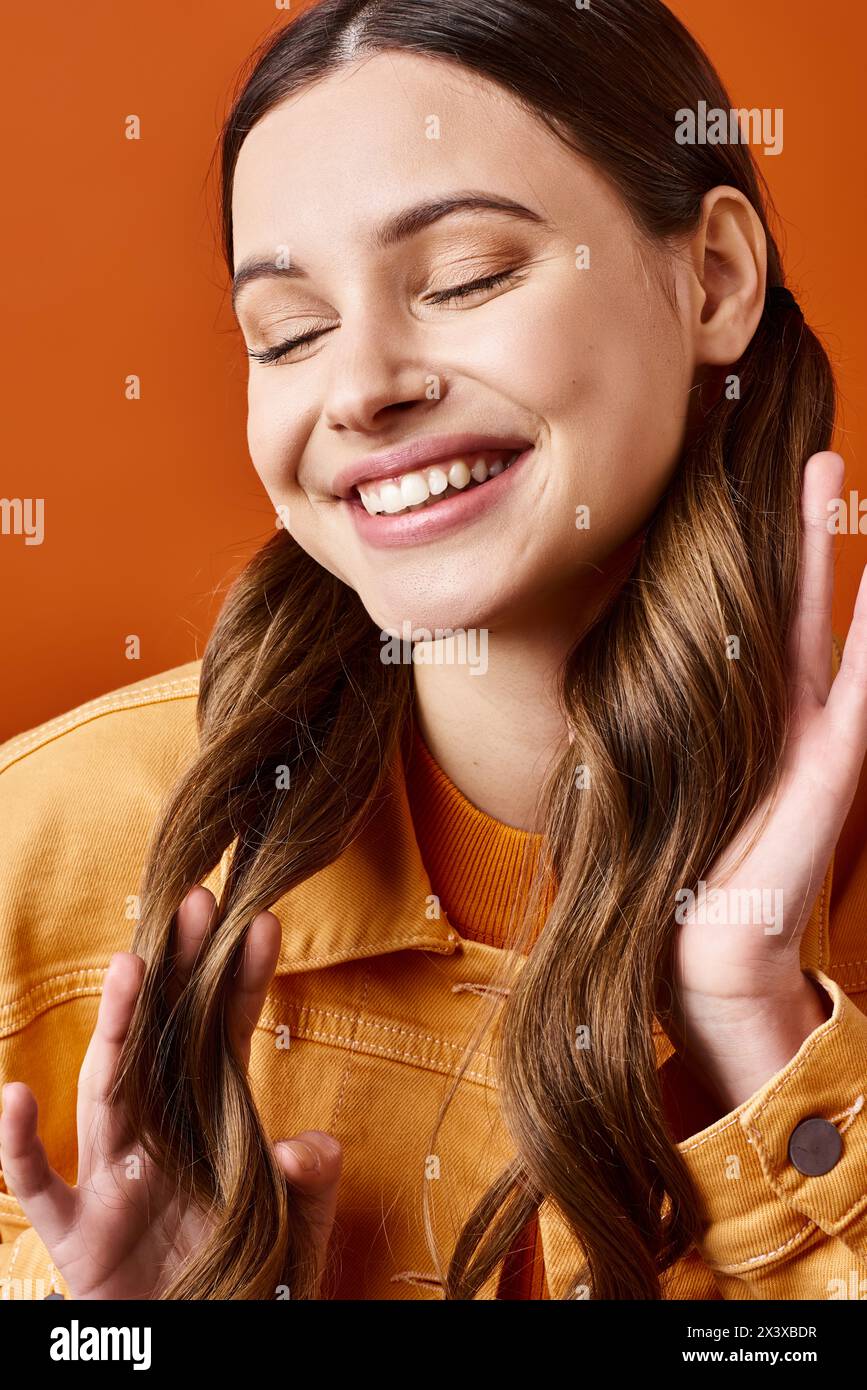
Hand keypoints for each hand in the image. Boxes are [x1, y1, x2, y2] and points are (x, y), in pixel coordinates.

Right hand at [0, 886, 341, 1298]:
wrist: (202, 1344)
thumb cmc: (248, 1282)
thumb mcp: (295, 1231)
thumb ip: (309, 1186)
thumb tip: (310, 1145)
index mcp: (212, 1124)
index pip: (226, 1036)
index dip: (241, 982)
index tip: (260, 923)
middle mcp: (159, 1134)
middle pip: (164, 1040)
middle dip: (179, 973)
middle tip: (196, 902)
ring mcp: (113, 1178)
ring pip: (108, 1088)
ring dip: (116, 1027)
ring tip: (130, 965)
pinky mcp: (77, 1232)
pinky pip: (41, 1184)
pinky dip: (21, 1144)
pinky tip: (16, 1097)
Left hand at [671, 451, 866, 1108]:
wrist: (702, 945)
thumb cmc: (674, 865)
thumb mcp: (649, 778)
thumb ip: (642, 725)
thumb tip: (583, 674)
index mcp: (736, 712)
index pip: (742, 619)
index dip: (740, 559)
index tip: (726, 494)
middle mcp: (780, 711)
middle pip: (788, 599)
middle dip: (793, 528)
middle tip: (801, 453)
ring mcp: (812, 730)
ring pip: (822, 619)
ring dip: (823, 548)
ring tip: (827, 473)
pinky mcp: (833, 761)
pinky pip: (857, 682)